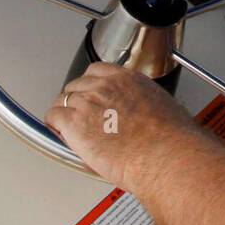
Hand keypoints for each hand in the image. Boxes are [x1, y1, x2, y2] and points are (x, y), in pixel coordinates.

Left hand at [45, 62, 223, 190]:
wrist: (163, 154)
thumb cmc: (170, 138)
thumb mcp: (162, 107)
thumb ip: (145, 103)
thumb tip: (145, 114)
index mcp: (127, 79)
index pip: (97, 71)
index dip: (90, 85)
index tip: (90, 94)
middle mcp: (105, 86)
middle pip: (77, 85)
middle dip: (77, 100)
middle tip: (81, 116)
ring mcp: (88, 102)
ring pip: (63, 100)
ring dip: (65, 113)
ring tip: (68, 128)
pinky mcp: (74, 123)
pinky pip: (54, 116)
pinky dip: (53, 124)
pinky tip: (58, 133)